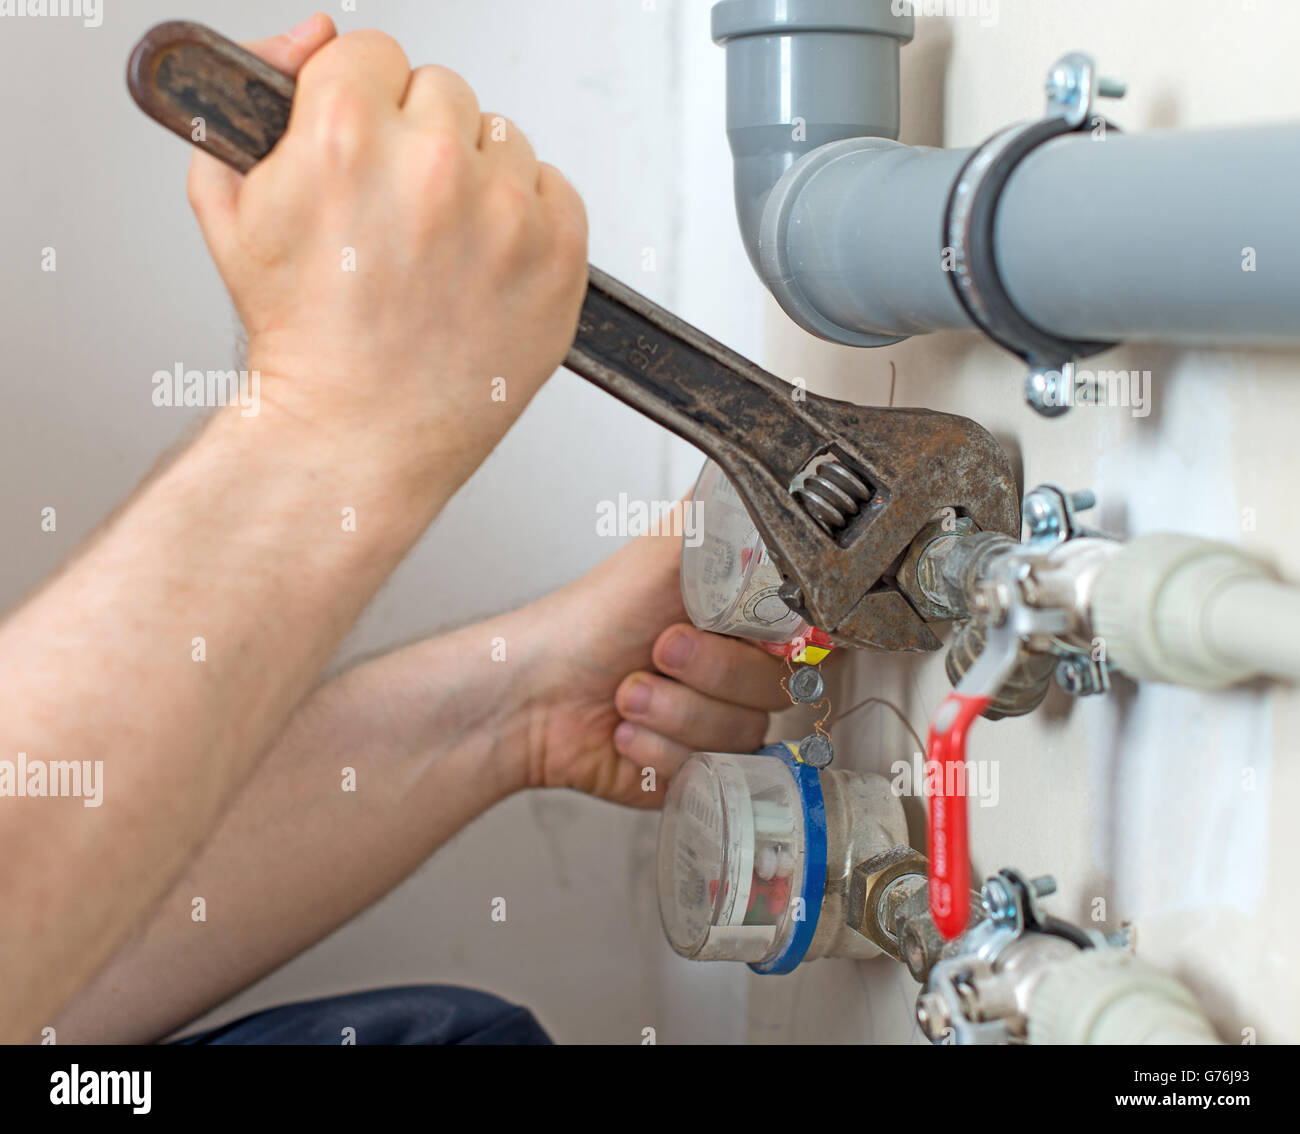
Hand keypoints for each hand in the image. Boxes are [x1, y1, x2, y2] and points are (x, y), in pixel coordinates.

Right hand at [186, 15, 587, 492]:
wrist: (356, 434)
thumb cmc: (300, 338)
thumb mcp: (232, 208)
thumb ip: (256, 94)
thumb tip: (310, 34)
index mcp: (348, 136)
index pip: (373, 52)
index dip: (361, 100)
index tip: (364, 146)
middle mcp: (434, 166)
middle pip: (442, 91)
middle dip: (418, 138)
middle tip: (401, 211)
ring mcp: (506, 213)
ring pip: (501, 138)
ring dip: (476, 176)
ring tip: (443, 246)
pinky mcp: (560, 256)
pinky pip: (555, 189)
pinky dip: (528, 216)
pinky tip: (487, 261)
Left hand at [518, 523, 791, 808]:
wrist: (531, 694)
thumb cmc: (588, 622)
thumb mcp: (666, 551)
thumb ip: (728, 520)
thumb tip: (770, 489)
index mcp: (737, 620)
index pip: (798, 636)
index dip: (758, 637)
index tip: (709, 624)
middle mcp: (732, 673)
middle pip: (773, 688)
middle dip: (706, 672)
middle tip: (657, 650)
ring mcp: (715, 726)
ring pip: (742, 733)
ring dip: (674, 711)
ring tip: (628, 693)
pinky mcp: (695, 773)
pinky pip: (710, 772)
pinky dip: (658, 751)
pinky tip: (625, 731)